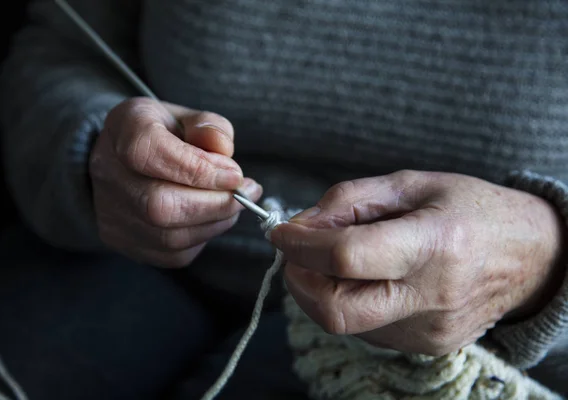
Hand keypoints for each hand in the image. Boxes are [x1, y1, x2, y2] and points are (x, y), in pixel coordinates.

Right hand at [89, 97, 261, 266]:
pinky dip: (202, 237)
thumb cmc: (165, 136)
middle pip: (159, 204)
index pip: (150, 153)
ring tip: (233, 204)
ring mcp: (110, 212)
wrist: (125, 161)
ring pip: (167, 236)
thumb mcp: (188, 118)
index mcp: (124, 128)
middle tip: (244, 194)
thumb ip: (210, 127)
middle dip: (214, 204)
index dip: (198, 169)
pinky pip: (171, 254)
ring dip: (214, 223)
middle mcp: (107, 172)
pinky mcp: (123, 241)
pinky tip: (212, 218)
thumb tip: (224, 150)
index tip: (235, 175)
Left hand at [271, 170, 564, 355]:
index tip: (280, 233)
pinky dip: (349, 302)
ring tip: (334, 260)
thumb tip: (300, 226)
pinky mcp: (426, 346)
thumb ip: (349, 200)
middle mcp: (431, 296)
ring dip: (321, 290)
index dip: (300, 245)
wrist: (530, 257)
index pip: (346, 256)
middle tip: (296, 255)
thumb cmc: (472, 209)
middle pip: (336, 310)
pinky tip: (365, 279)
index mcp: (433, 243)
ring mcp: (428, 329)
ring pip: (345, 323)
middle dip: (299, 281)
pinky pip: (366, 329)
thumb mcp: (412, 183)